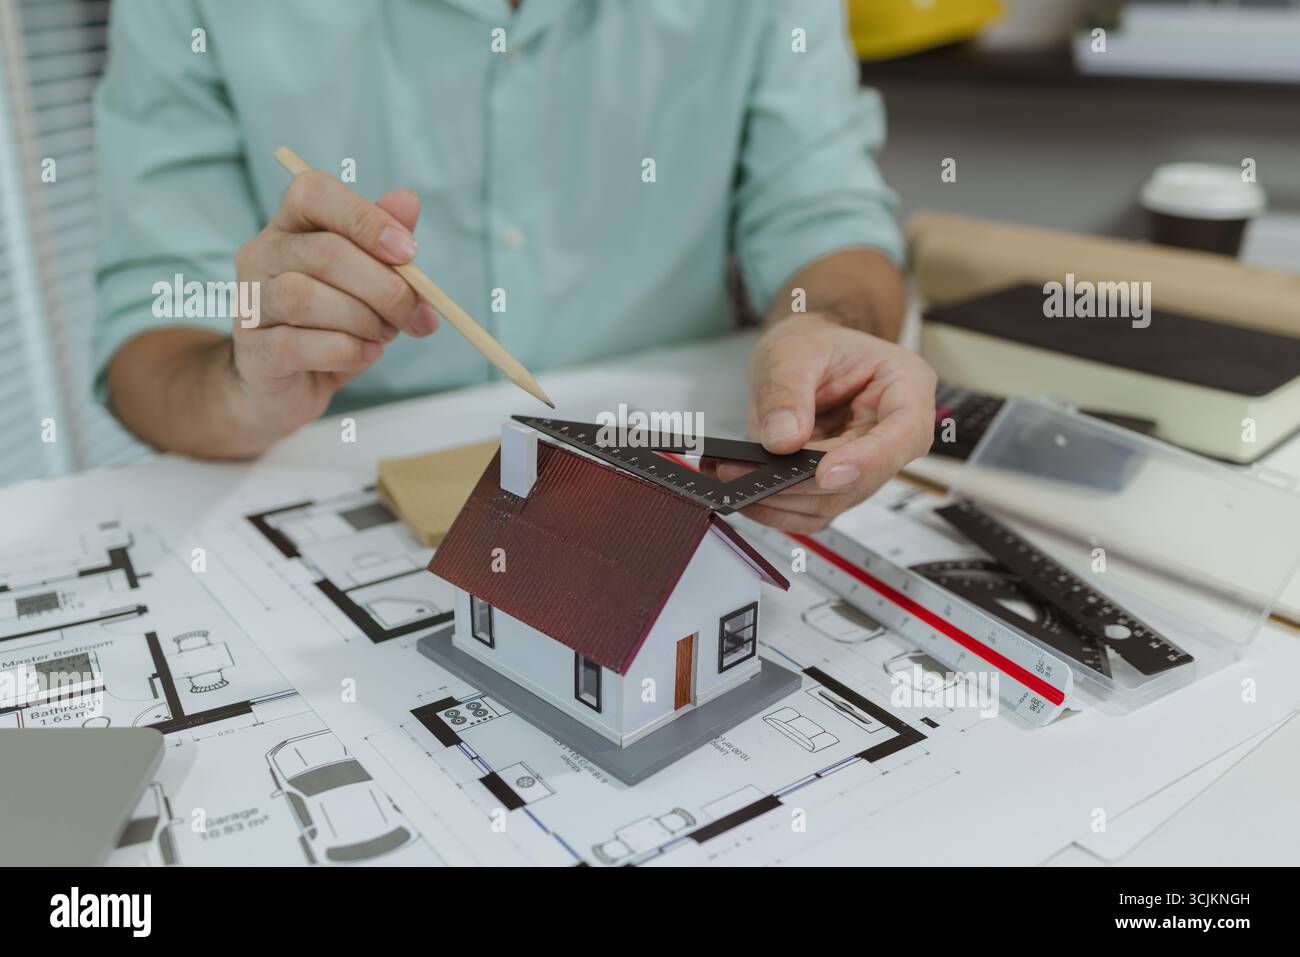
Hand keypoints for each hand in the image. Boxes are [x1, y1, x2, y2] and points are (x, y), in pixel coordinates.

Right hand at [228, 171, 438, 442]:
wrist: (290, 385)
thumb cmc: (334, 325)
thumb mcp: (369, 283)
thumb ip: (386, 245)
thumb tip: (408, 200)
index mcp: (291, 226)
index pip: (314, 193)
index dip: (366, 217)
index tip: (410, 252)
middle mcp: (261, 255)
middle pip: (324, 252)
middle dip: (383, 286)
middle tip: (411, 313)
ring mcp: (250, 301)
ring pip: (304, 296)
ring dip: (361, 319)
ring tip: (382, 335)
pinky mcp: (252, 349)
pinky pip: (296, 344)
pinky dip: (343, 351)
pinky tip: (364, 355)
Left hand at [739, 313, 935, 531]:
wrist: (802, 358)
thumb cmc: (811, 346)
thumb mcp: (792, 351)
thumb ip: (787, 391)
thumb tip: (783, 439)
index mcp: (905, 386)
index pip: (905, 433)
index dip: (869, 460)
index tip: (825, 474)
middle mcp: (894, 435)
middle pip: (861, 478)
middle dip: (800, 482)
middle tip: (745, 470)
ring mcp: (866, 466)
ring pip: (832, 502)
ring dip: (778, 498)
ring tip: (730, 473)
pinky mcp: (837, 487)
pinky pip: (807, 511)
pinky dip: (771, 505)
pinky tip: (740, 485)